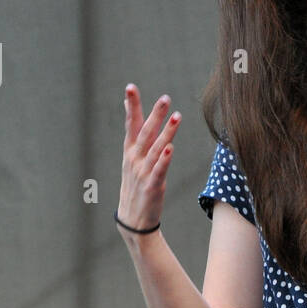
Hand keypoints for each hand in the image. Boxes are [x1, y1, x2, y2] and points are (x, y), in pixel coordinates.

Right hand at [116, 84, 180, 234]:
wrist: (133, 219)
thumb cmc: (135, 184)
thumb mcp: (131, 158)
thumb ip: (134, 133)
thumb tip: (129, 108)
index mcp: (129, 151)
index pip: (130, 124)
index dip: (131, 106)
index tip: (130, 88)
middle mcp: (134, 160)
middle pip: (144, 133)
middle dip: (154, 115)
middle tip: (165, 98)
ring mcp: (142, 173)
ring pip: (155, 149)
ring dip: (166, 133)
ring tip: (176, 116)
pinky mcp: (152, 186)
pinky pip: (159, 170)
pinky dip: (164, 159)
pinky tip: (171, 148)